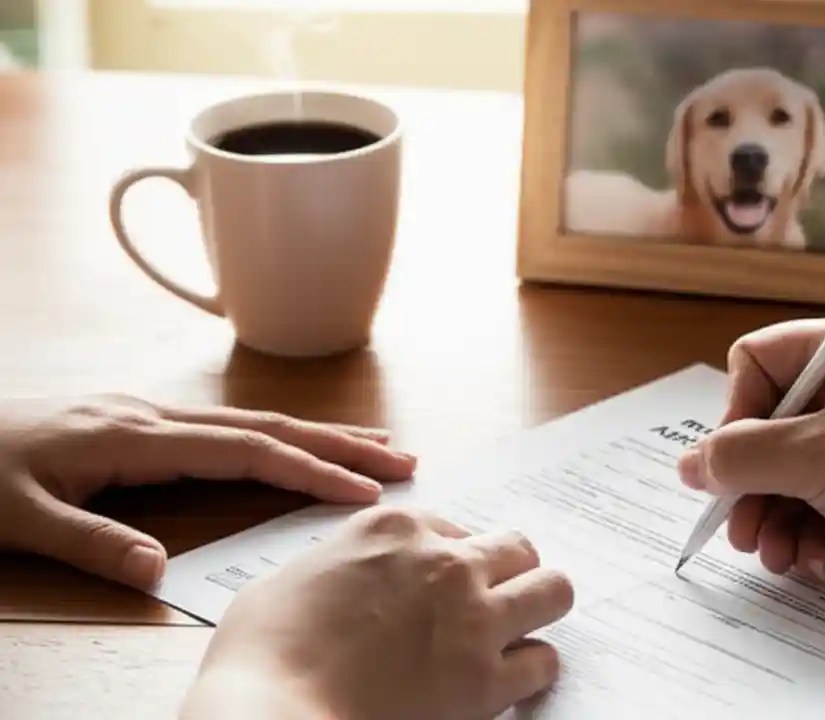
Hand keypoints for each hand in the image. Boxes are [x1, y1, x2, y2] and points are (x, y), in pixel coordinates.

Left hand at [0, 394, 415, 588]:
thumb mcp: (16, 518)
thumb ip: (88, 541)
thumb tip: (157, 570)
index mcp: (134, 438)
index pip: (246, 452)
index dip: (310, 470)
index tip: (365, 491)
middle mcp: (153, 417)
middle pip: (268, 426)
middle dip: (341, 442)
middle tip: (406, 460)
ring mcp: (148, 413)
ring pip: (254, 419)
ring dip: (320, 432)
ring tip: (377, 444)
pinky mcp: (140, 421)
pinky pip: (231, 425)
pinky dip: (281, 434)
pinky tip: (298, 441)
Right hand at [183, 507, 574, 719]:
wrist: (270, 711)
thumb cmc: (262, 652)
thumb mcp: (294, 574)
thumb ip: (345, 560)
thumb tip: (357, 576)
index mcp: (396, 529)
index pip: (457, 529)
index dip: (452, 561)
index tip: (440, 588)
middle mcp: (445, 563)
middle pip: (518, 548)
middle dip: (509, 573)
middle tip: (490, 603)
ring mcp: (472, 619)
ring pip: (554, 590)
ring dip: (537, 609)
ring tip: (516, 632)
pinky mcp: (485, 680)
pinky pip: (542, 663)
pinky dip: (529, 672)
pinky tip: (505, 681)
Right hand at [678, 315, 824, 604]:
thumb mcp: (817, 459)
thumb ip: (742, 458)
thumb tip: (690, 465)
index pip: (759, 363)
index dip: (736, 416)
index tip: (731, 465)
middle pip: (771, 429)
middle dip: (755, 488)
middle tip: (743, 533)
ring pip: (794, 475)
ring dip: (782, 522)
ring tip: (783, 559)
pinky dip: (818, 536)